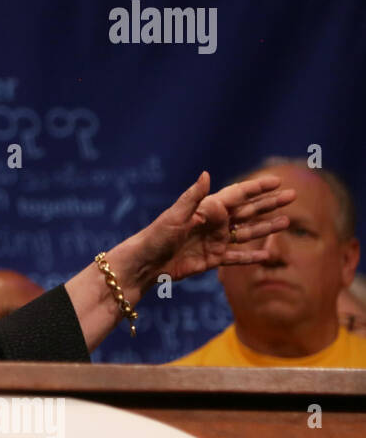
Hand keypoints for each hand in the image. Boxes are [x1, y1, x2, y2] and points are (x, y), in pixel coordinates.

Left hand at [135, 170, 294, 282]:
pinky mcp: (212, 259)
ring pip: (247, 233)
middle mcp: (214, 223)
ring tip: (287, 222)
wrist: (145, 263)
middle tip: (293, 196)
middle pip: (248, 211)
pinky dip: (252, 256)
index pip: (238, 195)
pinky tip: (268, 255)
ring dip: (267, 227)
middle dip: (270, 203)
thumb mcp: (175, 216)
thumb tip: (207, 174)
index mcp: (207, 209)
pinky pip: (237, 257)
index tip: (278, 181)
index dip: (257, 188)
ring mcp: (215, 241)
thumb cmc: (156, 236)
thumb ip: (194, 198)